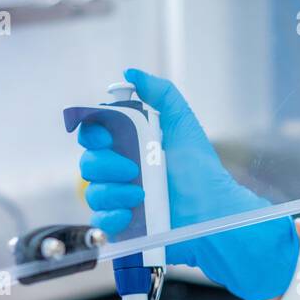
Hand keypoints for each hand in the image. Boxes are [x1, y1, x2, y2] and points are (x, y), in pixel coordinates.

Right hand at [77, 68, 299, 299]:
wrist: (211, 211)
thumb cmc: (200, 169)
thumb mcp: (182, 122)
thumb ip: (159, 93)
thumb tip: (130, 73)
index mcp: (130, 145)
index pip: (93, 135)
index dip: (93, 134)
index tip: (107, 137)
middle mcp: (121, 172)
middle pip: (88, 163)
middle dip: (106, 165)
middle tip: (134, 169)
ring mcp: (120, 200)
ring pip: (93, 192)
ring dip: (113, 191)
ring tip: (140, 194)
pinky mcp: (122, 227)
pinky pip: (100, 222)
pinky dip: (111, 217)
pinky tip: (131, 214)